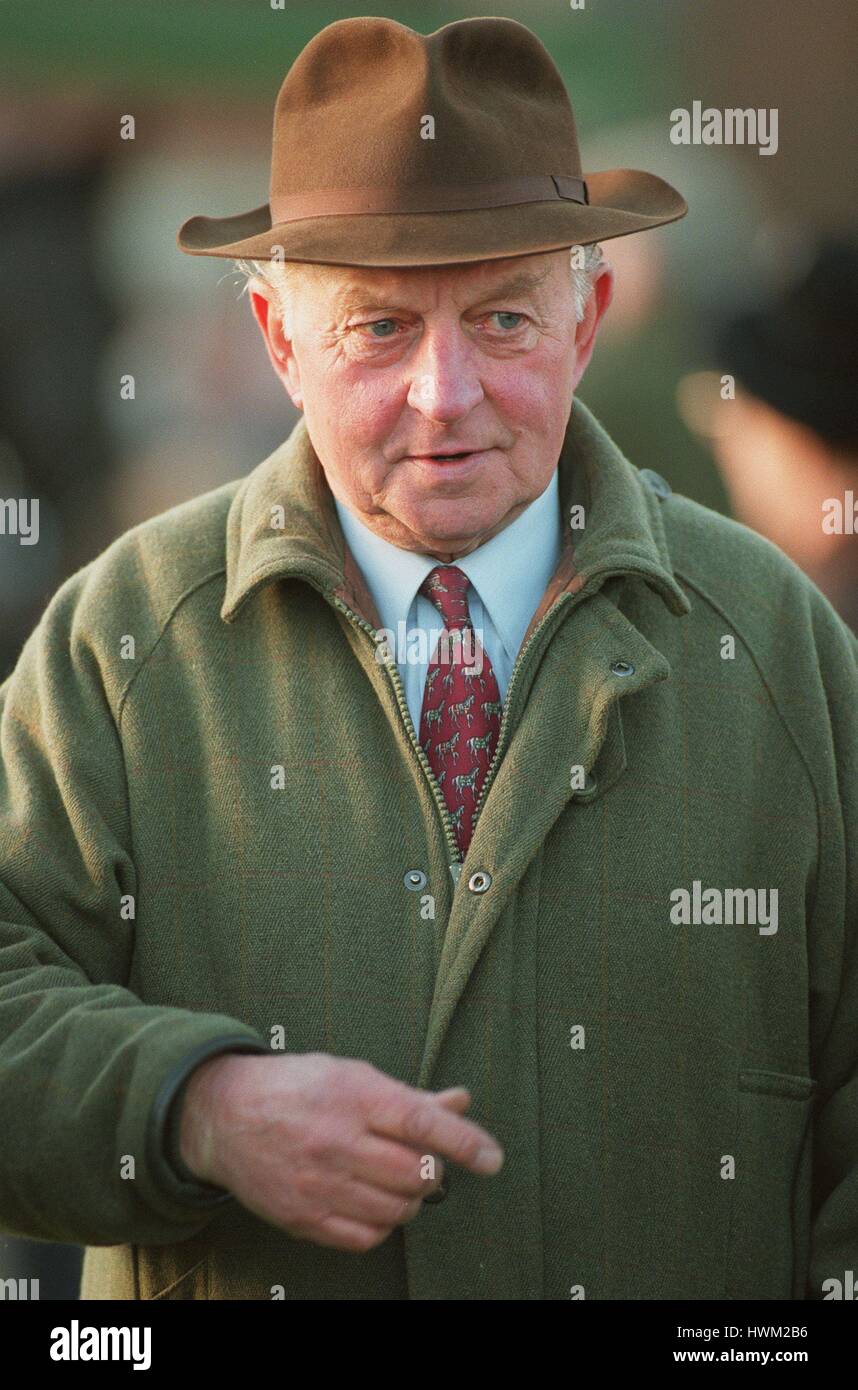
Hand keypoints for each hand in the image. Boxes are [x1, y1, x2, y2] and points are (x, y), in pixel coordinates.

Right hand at [178, 1051, 502, 1250]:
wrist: (224, 1117)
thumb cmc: (298, 1088)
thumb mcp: (351, 1075)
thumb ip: (408, 1096)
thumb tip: (461, 1101)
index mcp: (351, 1096)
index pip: (420, 1121)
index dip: (463, 1141)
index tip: (491, 1158)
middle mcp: (335, 1141)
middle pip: (415, 1174)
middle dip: (433, 1172)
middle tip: (425, 1163)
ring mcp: (317, 1184)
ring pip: (397, 1210)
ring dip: (412, 1199)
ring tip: (398, 1180)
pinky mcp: (302, 1218)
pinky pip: (366, 1237)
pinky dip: (384, 1224)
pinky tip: (375, 1203)